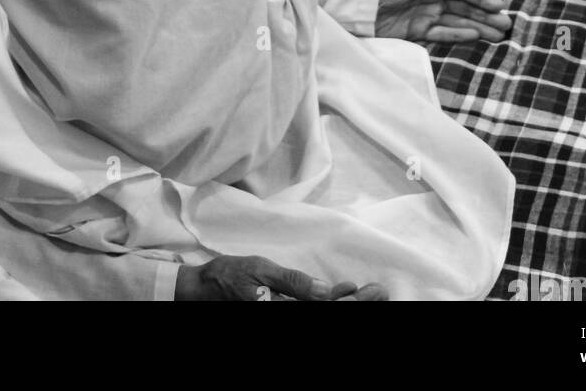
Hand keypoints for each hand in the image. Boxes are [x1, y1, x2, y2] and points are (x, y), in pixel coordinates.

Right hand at [175, 256, 387, 300]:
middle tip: (381, 291)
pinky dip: (329, 302)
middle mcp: (286, 314)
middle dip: (358, 304)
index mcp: (284, 308)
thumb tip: (325, 292)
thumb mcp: (260, 270)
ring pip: (322, 314)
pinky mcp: (282, 311)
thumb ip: (292, 282)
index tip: (374, 291)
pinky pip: (309, 310)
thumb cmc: (230, 276)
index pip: (327, 309)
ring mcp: (284, 313)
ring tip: (369, 293)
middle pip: (329, 314)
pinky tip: (342, 294)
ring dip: (346, 304)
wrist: (204, 290)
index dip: (352, 302)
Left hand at [375, 0, 511, 42]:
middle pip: (463, 6)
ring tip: (500, 35)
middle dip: (485, 14)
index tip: (498, 4)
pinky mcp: (416, 30)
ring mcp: (425, 14)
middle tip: (507, 24)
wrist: (352, 3)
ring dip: (478, 26)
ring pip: (457, 21)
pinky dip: (457, 35)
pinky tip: (475, 36)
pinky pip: (441, 33)